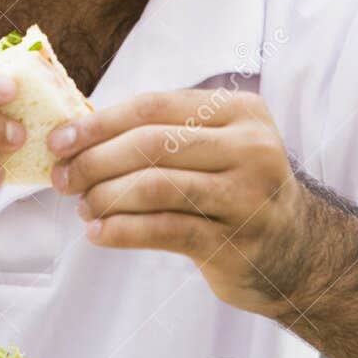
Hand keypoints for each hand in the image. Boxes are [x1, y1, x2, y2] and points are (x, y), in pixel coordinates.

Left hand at [49, 88, 307, 313]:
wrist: (298, 250)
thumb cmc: (237, 188)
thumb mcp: (217, 146)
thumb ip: (164, 132)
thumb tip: (78, 133)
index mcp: (240, 112)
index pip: (154, 107)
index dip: (99, 122)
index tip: (59, 140)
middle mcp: (250, 148)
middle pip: (150, 145)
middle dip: (94, 161)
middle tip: (62, 178)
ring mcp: (247, 197)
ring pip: (154, 188)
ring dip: (104, 197)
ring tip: (82, 207)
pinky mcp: (235, 243)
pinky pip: (163, 231)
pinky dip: (121, 231)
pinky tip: (98, 234)